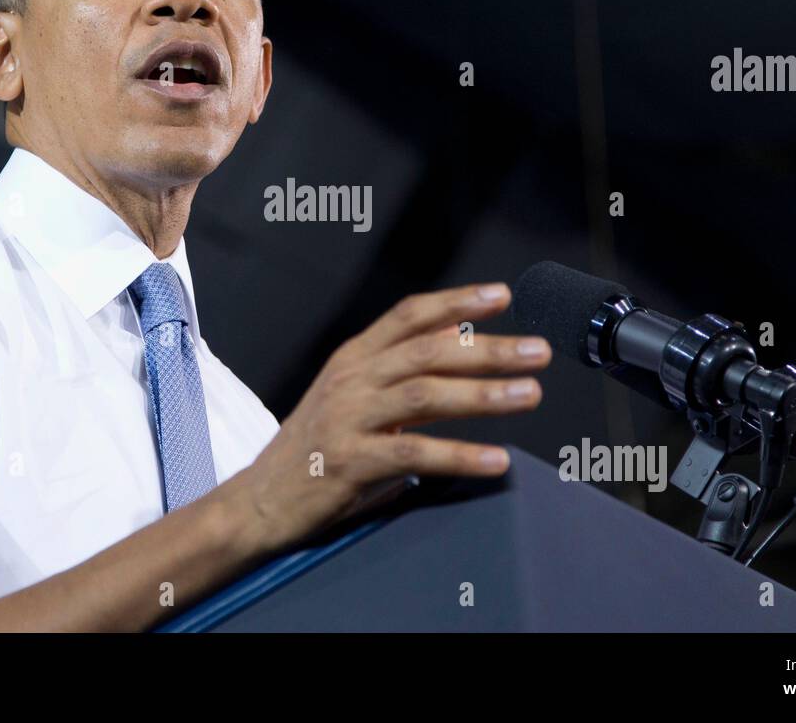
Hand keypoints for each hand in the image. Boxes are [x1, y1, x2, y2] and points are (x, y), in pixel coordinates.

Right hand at [238, 282, 549, 552]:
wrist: (258, 500)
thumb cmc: (313, 447)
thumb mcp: (350, 394)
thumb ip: (397, 368)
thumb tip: (456, 337)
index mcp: (353, 358)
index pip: (409, 316)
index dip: (456, 301)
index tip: (501, 295)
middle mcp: (351, 379)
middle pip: (428, 351)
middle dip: (489, 348)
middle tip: (537, 351)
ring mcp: (348, 418)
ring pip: (425, 394)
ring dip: (484, 393)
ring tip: (530, 394)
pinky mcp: (350, 462)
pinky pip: (414, 454)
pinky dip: (459, 455)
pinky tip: (496, 460)